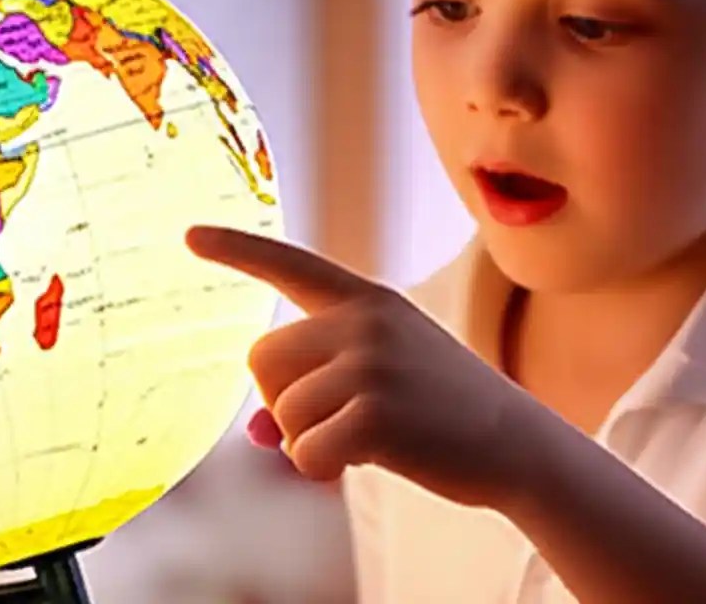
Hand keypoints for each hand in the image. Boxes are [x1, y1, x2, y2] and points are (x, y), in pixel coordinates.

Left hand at [186, 225, 531, 507]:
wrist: (516, 445)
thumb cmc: (440, 411)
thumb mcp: (382, 379)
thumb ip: (317, 387)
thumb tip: (255, 436)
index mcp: (367, 301)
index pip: (290, 266)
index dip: (236, 250)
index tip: (189, 235)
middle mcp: (364, 321)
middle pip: (262, 360)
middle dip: (286, 401)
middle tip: (340, 417)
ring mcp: (370, 364)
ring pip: (282, 413)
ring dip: (310, 440)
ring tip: (367, 437)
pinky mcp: (373, 413)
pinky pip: (303, 452)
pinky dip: (321, 469)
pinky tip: (366, 460)